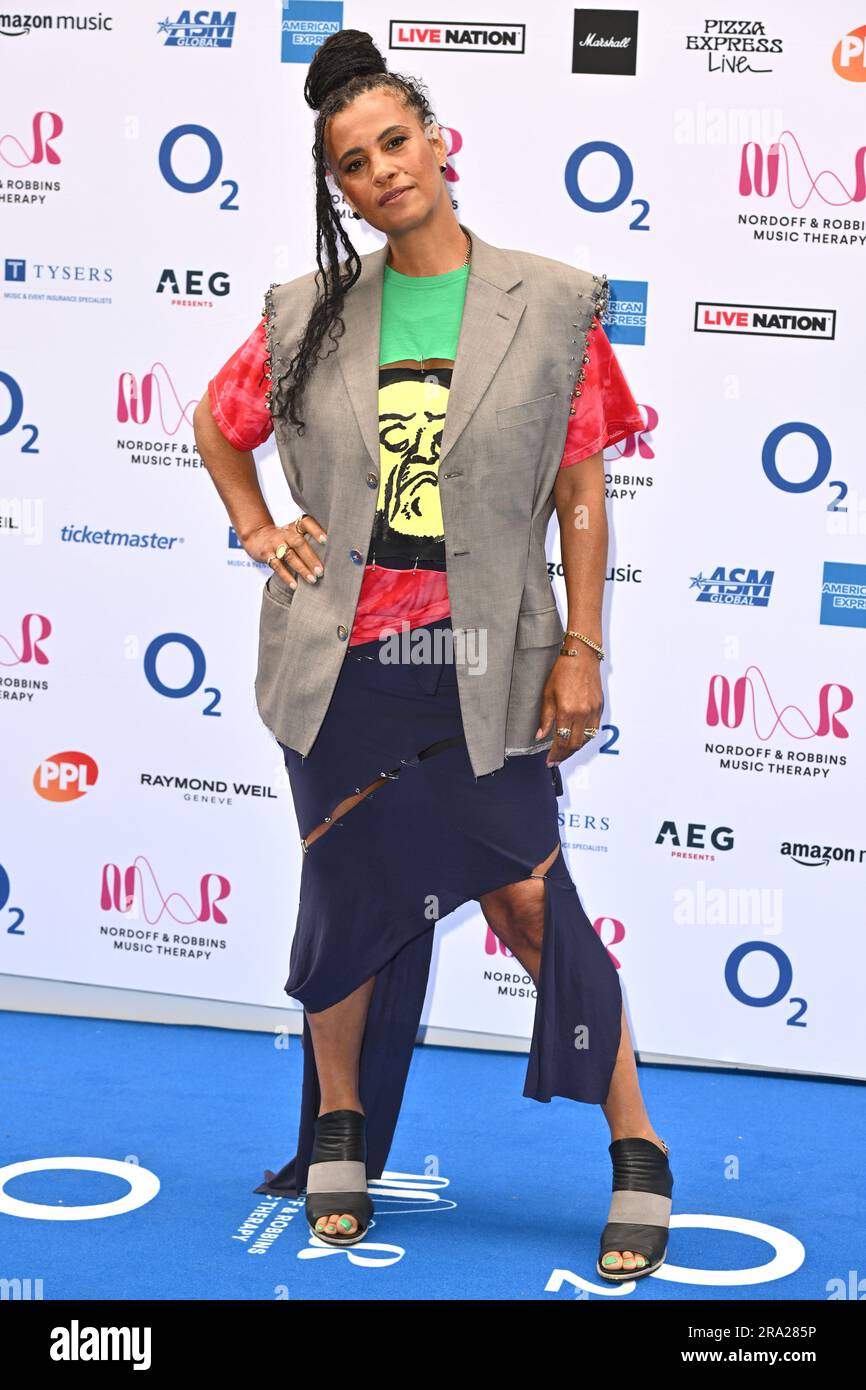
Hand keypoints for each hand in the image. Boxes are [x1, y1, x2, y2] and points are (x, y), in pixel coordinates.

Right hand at [245, 513, 327, 586]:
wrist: (257, 536)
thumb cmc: (284, 538)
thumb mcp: (295, 532)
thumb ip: (310, 539)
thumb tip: (334, 554)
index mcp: (295, 526)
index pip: (307, 523)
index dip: (316, 530)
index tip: (326, 540)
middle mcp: (286, 533)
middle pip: (299, 543)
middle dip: (311, 558)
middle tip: (321, 571)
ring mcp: (275, 543)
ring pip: (289, 556)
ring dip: (302, 568)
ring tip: (312, 579)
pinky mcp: (266, 554)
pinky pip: (277, 566)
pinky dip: (286, 576)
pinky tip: (295, 585)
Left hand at [535, 647, 603, 765]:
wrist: (582, 656)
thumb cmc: (562, 672)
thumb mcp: (547, 694)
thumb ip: (545, 718)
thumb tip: (540, 736)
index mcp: (567, 711)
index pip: (561, 741)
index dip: (555, 755)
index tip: (550, 761)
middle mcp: (582, 714)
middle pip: (575, 744)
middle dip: (565, 755)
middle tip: (556, 760)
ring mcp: (593, 711)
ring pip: (586, 739)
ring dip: (576, 748)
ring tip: (565, 752)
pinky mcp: (599, 707)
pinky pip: (594, 729)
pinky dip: (585, 738)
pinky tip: (577, 739)